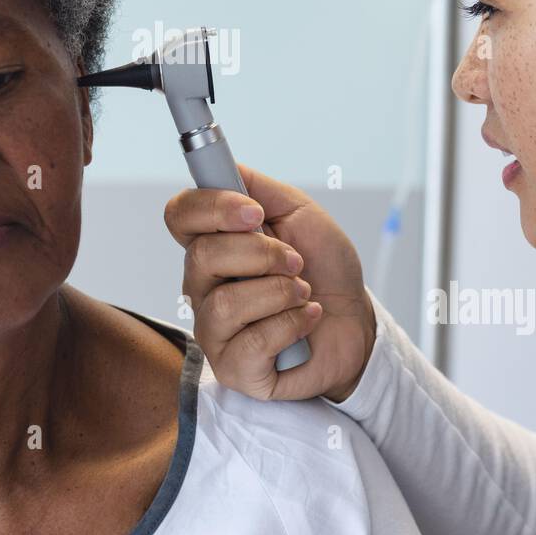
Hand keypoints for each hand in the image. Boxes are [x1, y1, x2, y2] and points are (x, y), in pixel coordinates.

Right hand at [163, 162, 375, 400]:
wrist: (356, 321)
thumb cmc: (324, 270)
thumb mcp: (299, 214)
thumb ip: (259, 188)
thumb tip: (222, 166)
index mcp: (213, 244)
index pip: (179, 216)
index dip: (211, 208)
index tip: (254, 211)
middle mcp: (204, 286)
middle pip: (202, 256)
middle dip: (263, 254)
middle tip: (295, 261)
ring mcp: (215, 330)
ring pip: (226, 303)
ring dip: (281, 292)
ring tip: (302, 293)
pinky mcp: (235, 368)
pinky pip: (252, 342)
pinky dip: (292, 324)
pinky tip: (306, 320)